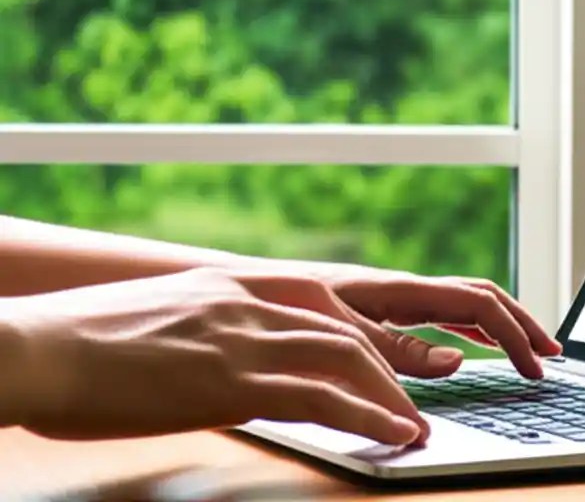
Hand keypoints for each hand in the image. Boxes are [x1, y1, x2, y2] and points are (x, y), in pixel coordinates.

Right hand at [0, 268, 427, 445]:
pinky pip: (323, 397)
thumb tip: (226, 361)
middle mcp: (246, 302)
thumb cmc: (79, 345)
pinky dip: (370, 416)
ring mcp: (242, 339)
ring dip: (389, 395)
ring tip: (411, 427)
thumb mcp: (160, 319)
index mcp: (229, 283)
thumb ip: (208, 329)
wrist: (37, 348)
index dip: (365, 334)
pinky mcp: (232, 382)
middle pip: (345, 330)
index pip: (322, 304)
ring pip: (346, 358)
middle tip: (412, 398)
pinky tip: (395, 435)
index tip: (389, 360)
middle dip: (389, 367)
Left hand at [266, 262, 562, 379]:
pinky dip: (472, 330)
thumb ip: (397, 349)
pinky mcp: (386, 308)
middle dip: (522, 324)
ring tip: (530, 352)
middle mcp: (406, 289)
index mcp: (402, 290)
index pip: (478, 305)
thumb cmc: (285, 307)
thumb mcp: (340, 335)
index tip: (536, 366)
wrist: (244, 288)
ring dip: (502, 327)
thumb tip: (456, 361)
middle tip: (552, 357)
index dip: (513, 334)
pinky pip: (443, 314)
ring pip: (467, 305)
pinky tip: (477, 349)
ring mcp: (399, 296)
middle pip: (483, 298)